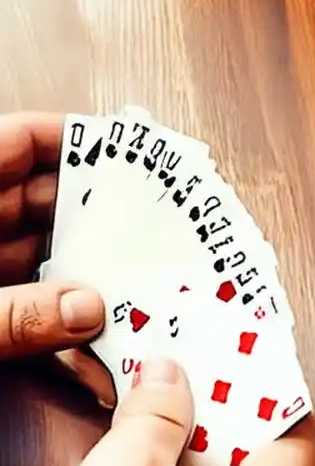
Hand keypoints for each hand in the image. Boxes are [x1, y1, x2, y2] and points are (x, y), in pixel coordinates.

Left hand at [0, 112, 110, 399]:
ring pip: (30, 255)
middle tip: (150, 229)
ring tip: (131, 279)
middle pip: (35, 201)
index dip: (76, 140)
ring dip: (79, 269)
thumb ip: (10, 313)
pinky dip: (52, 312)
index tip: (132, 155)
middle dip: (93, 214)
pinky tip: (89, 325)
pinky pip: (17, 303)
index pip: (17, 143)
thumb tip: (85, 308)